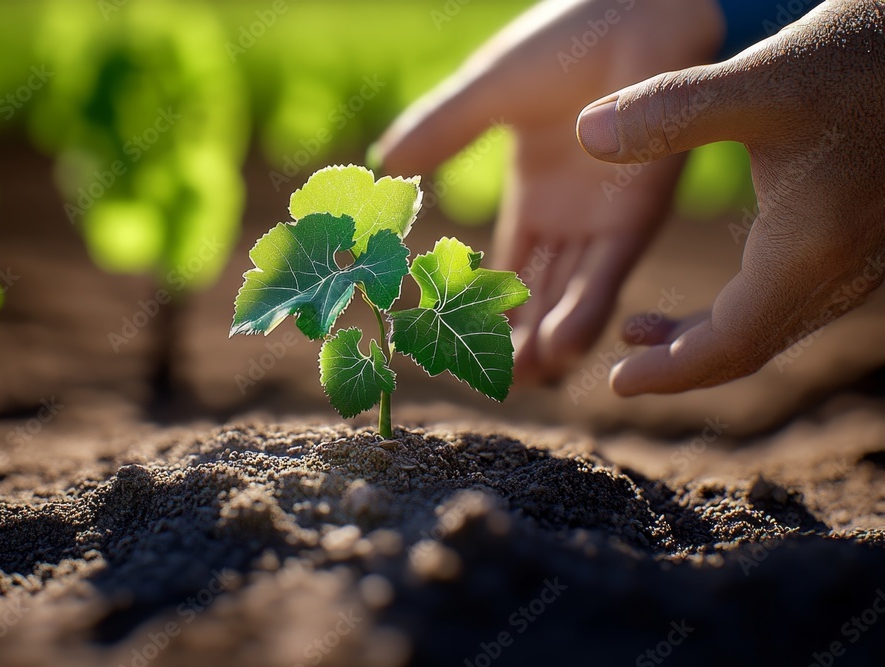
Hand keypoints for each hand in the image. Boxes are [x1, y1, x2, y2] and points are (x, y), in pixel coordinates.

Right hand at [373, 0, 723, 381]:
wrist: (641, 7)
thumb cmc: (568, 37)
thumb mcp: (487, 91)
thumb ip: (440, 130)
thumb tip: (381, 164)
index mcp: (533, 193)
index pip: (502, 265)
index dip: (476, 302)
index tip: (450, 337)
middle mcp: (570, 217)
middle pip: (536, 292)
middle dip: (516, 335)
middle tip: (494, 381)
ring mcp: (603, 219)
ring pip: (570, 294)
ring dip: (550, 336)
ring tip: (525, 378)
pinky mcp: (637, 214)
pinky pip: (606, 274)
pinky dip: (583, 311)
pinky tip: (559, 347)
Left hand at [576, 0, 884, 394]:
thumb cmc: (849, 60)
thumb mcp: (756, 84)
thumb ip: (669, 111)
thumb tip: (585, 133)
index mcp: (807, 251)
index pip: (730, 345)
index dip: (669, 371)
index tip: (615, 383)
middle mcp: (839, 270)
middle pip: (749, 349)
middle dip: (680, 367)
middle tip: (620, 374)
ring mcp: (853, 261)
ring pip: (770, 329)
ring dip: (704, 341)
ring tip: (638, 330)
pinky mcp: (853, 241)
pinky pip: (789, 303)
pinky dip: (738, 315)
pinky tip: (707, 298)